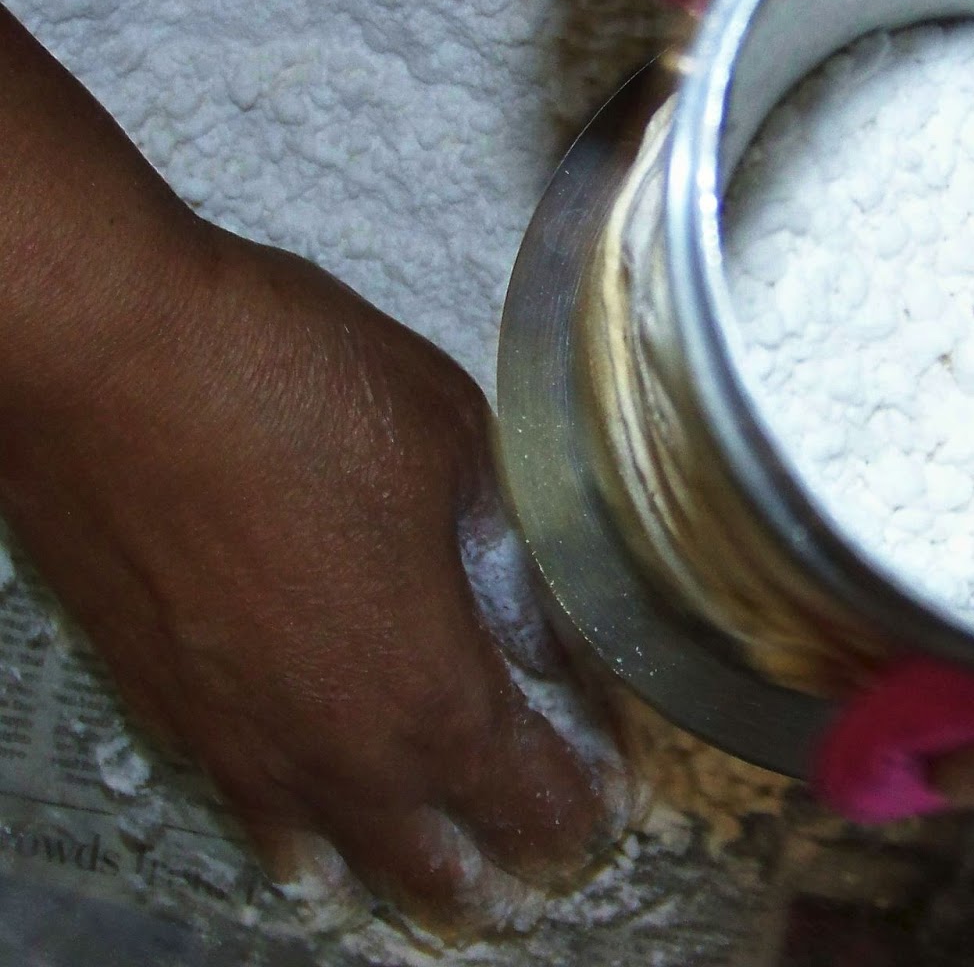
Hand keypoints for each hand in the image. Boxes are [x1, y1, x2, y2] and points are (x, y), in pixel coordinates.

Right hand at [0, 230, 610, 933]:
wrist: (103, 353)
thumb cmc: (287, 383)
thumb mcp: (457, 449)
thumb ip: (516, 563)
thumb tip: (557, 638)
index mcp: (426, 686)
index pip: (531, 796)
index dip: (582, 801)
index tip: (612, 788)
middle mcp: (333, 746)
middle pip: (438, 860)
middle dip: (505, 859)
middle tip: (545, 852)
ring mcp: (239, 739)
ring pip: (337, 852)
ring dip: (403, 866)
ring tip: (448, 877)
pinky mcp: (164, 708)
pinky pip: (249, 810)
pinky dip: (297, 836)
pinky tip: (309, 842)